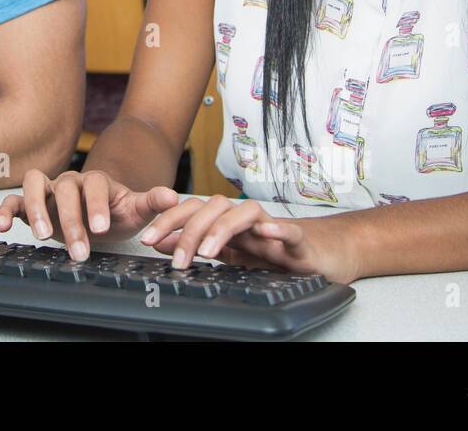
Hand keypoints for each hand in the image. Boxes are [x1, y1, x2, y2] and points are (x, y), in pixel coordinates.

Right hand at [0, 168, 179, 260]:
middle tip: (80, 248)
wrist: (100, 215)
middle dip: (71, 219)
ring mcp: (48, 190)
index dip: (96, 204)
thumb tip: (174, 197)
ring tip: (43, 235)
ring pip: (34, 186)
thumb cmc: (117, 212)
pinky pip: (13, 201)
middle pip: (65, 188)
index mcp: (95, 181)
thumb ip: (152, 202)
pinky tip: (2, 226)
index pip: (94, 185)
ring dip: (37, 209)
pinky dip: (5, 210)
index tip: (102, 227)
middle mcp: (69, 181)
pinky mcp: (30, 203)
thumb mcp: (137, 210)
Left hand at [140, 196, 362, 283]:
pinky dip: (278, 228)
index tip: (147, 240)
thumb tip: (162, 242)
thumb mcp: (229, 252)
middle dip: (189, 231)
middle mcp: (245, 219)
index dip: (168, 222)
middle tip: (176, 259)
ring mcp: (271, 226)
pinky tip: (266, 231)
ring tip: (208, 252)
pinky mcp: (299, 240)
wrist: (320, 254)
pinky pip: (289, 229)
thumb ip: (197, 245)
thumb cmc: (274, 251)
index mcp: (226, 222)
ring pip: (244, 213)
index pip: (192, 211)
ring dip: (223, 230)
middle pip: (213, 209)